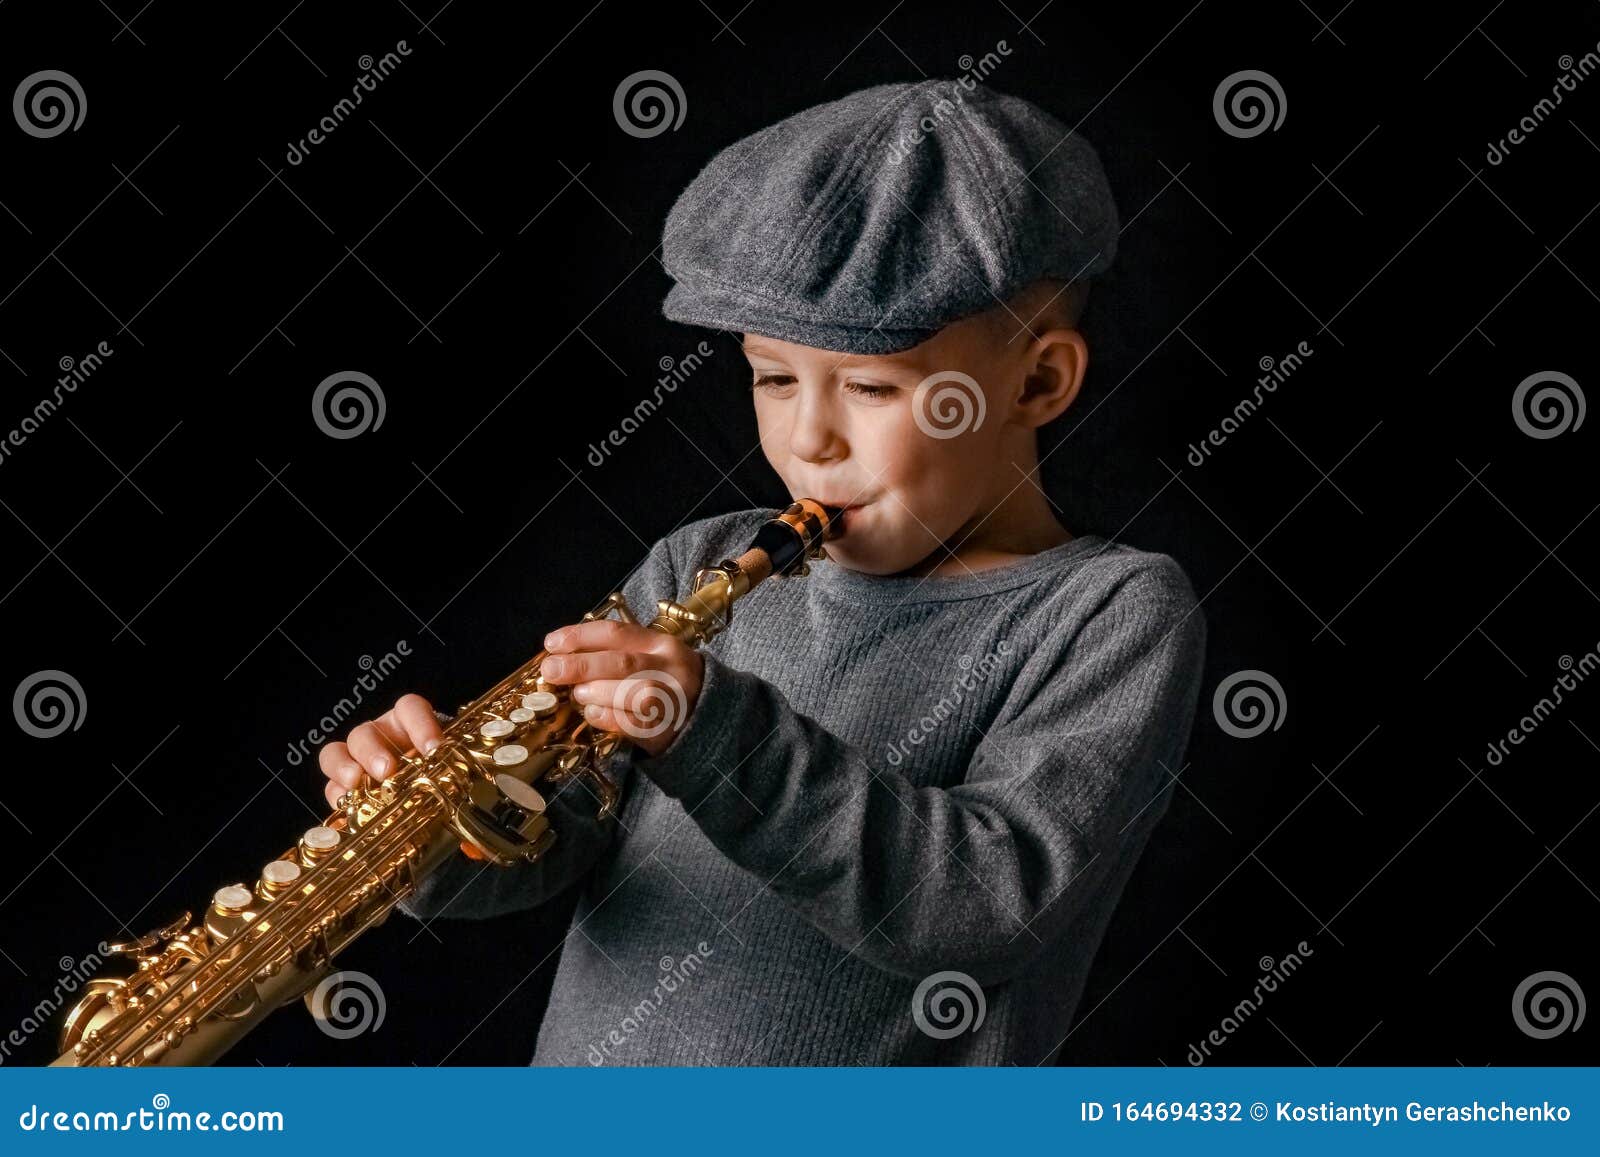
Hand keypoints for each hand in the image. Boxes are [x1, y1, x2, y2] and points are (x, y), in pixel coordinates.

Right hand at [315, 693, 444, 808]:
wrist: (424, 792)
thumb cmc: (436, 771)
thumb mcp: (446, 765)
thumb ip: (454, 771)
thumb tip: (480, 793)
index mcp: (407, 723)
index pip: (410, 709)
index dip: (420, 725)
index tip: (433, 748)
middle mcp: (379, 736)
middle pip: (366, 732)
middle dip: (375, 751)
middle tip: (387, 770)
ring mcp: (356, 759)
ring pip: (337, 752)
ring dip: (346, 768)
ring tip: (356, 783)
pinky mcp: (342, 785)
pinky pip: (330, 785)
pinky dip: (337, 795)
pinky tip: (346, 804)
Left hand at [540, 620, 703, 757]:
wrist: (709, 716)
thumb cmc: (667, 683)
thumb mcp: (650, 658)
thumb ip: (615, 654)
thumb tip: (563, 656)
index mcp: (661, 644)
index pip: (616, 633)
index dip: (580, 636)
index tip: (551, 643)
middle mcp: (670, 668)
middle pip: (622, 662)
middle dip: (581, 665)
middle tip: (552, 670)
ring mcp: (672, 700)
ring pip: (633, 692)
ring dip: (598, 692)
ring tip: (579, 694)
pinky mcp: (667, 729)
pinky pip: (634, 723)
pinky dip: (607, 717)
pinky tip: (592, 713)